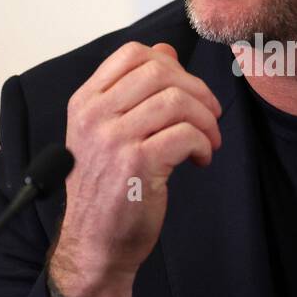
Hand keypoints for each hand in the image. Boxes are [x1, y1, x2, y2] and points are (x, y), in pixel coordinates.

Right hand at [49, 41, 221, 284]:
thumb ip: (133, 91)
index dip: (171, 66)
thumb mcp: (108, 132)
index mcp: (86, 103)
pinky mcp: (137, 164)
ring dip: (205, 119)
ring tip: (208, 140)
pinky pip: (186, 134)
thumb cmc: (106, 190)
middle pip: (160, 73)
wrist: (95, 244)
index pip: (133, 54)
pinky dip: (203, 144)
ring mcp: (113, 139)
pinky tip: (200, 159)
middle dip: (197, 91)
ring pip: (177, 101)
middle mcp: (94, 116)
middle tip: (210, 115)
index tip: (186, 91)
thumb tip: (166, 51)